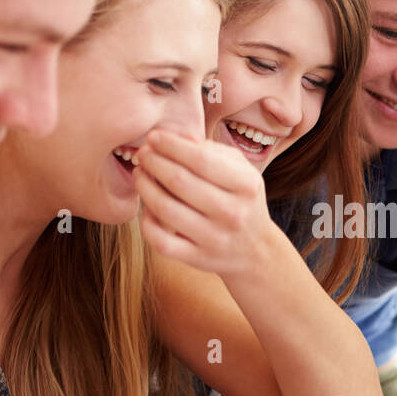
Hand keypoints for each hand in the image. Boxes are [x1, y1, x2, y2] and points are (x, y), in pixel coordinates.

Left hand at [135, 130, 277, 280]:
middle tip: (142, 153)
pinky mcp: (198, 259)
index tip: (154, 136)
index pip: (201, 159)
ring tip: (140, 173)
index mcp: (246, 186)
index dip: (172, 145)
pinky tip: (148, 208)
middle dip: (154, 162)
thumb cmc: (242, 200)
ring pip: (166, 210)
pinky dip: (148, 222)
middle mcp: (233, 213)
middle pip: (180, 182)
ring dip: (145, 187)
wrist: (256, 251)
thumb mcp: (240, 171)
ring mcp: (215, 239)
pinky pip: (162, 241)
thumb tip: (176, 136)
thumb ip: (212, 150)